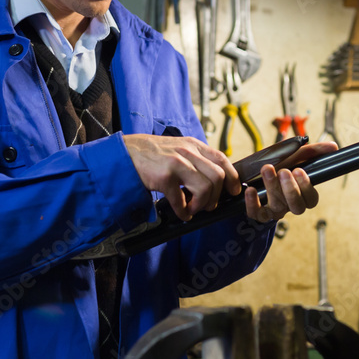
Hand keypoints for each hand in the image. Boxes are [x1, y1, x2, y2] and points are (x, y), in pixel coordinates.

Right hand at [124, 134, 240, 220]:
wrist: (125, 153)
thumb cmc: (152, 154)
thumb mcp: (178, 148)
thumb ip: (195, 158)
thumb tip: (213, 178)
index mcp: (194, 145)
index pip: (222, 159)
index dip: (232, 177)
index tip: (234, 190)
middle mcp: (188, 152)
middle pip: (218, 176)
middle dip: (216, 196)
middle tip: (207, 205)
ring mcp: (176, 164)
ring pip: (205, 188)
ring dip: (201, 204)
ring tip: (193, 208)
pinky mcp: (164, 177)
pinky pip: (181, 200)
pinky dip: (183, 211)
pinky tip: (181, 213)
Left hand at [244, 141, 337, 222]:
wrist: (254, 171)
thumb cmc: (279, 164)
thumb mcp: (295, 156)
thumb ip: (313, 152)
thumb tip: (333, 147)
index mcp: (302, 194)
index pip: (311, 199)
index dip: (306, 187)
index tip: (299, 170)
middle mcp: (290, 204)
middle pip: (296, 206)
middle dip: (291, 189)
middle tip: (284, 171)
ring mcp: (275, 210)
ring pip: (277, 207)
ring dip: (272, 187)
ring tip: (267, 169)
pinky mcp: (258, 212)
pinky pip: (257, 214)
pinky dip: (253, 203)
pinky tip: (250, 189)